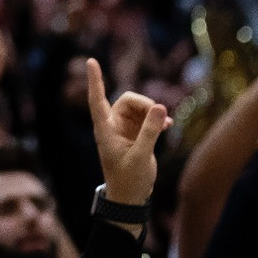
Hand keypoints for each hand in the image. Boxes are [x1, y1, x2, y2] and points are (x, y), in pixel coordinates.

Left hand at [84, 59, 166, 206]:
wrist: (131, 196)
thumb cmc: (129, 180)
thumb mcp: (140, 156)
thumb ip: (149, 132)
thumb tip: (160, 106)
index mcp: (105, 131)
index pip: (97, 101)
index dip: (95, 81)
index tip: (90, 61)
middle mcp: (113, 126)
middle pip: (127, 100)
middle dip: (145, 105)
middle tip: (159, 119)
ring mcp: (125, 129)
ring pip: (140, 107)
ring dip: (154, 112)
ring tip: (165, 126)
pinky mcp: (136, 133)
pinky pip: (148, 116)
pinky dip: (157, 119)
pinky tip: (167, 126)